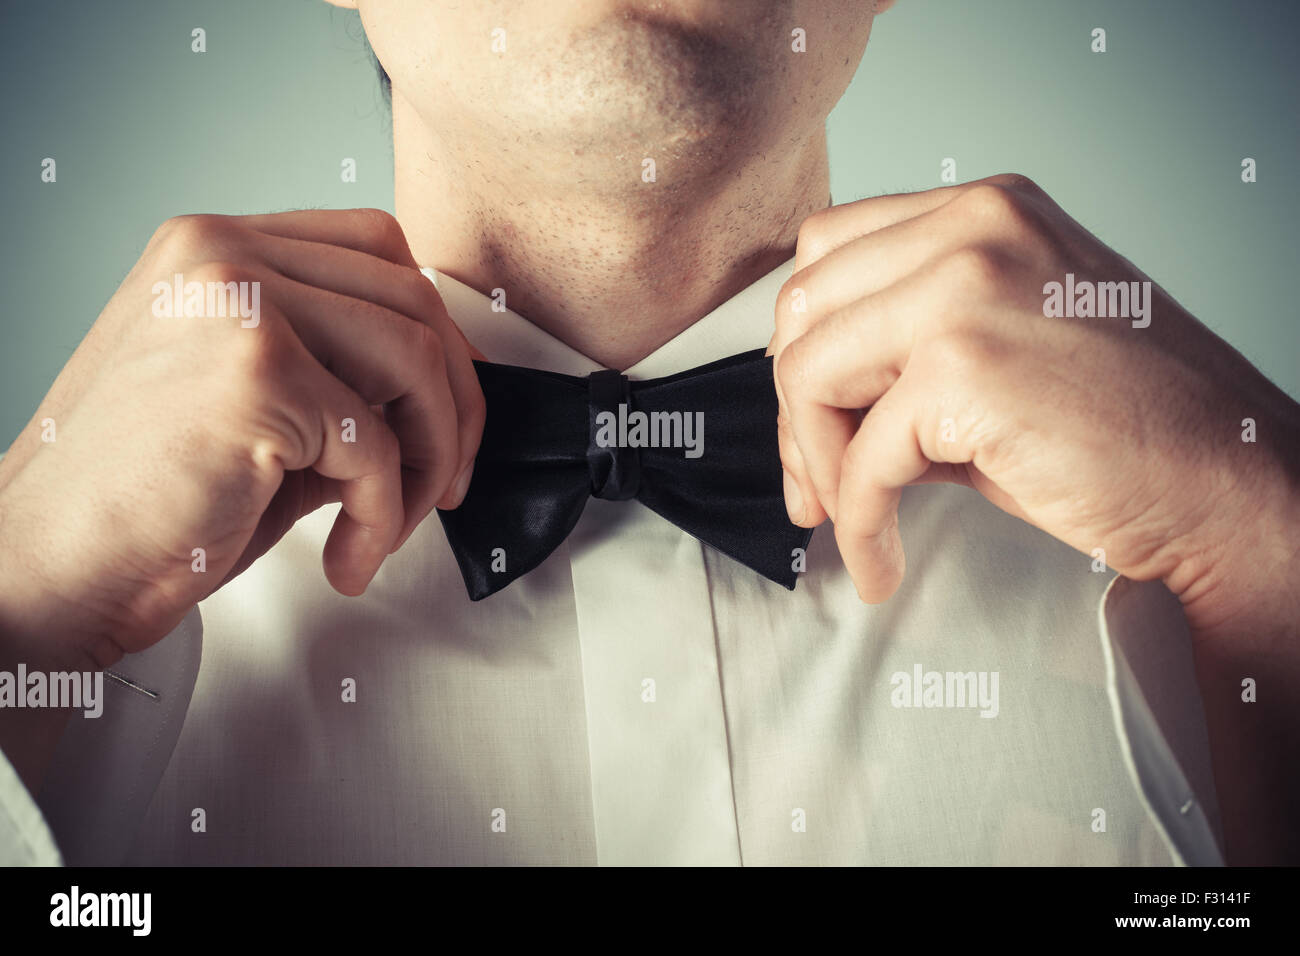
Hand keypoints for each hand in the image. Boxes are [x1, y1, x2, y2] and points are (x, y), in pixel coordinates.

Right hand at [0, 209, 484, 670]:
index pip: (376, 250)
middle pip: (409, 297)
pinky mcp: (256, 371)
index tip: (449, 408)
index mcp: (215, 247)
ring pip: (411, 361)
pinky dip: (383, 513)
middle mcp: (221, 252)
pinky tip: (348, 556)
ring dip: (427, 460)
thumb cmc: (147, 501)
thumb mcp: (255, 406)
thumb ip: (342, 372)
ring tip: (390, 525)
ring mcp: (237, 301)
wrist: (51, 570)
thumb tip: (448, 391)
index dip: (435, 336)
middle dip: (453, 403)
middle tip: (444, 479)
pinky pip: (377, 444)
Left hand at [770, 174, 1299, 627]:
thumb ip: (906, 347)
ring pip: (807, 371)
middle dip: (794, 411)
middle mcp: (972, 227)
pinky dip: (857, 519)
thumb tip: (807, 404)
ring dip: (813, 461)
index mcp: (983, 211)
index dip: (803, 344)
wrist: (1228, 484)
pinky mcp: (966, 369)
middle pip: (804, 310)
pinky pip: (860, 456)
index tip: (813, 420)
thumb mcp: (1003, 349)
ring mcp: (967, 287)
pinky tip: (878, 560)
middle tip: (814, 487)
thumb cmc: (1125, 428)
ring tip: (843, 520)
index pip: (828, 254)